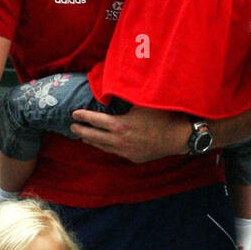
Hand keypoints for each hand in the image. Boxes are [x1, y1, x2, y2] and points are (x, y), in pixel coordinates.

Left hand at [70, 105, 190, 162]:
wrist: (178, 137)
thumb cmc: (162, 116)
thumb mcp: (142, 103)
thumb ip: (124, 100)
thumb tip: (112, 91)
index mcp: (120, 125)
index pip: (95, 121)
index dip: (83, 117)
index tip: (74, 114)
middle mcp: (120, 141)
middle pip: (94, 136)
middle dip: (82, 131)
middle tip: (72, 127)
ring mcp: (126, 152)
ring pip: (103, 147)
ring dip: (92, 141)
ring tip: (84, 137)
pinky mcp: (133, 158)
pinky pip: (115, 152)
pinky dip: (106, 147)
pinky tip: (104, 144)